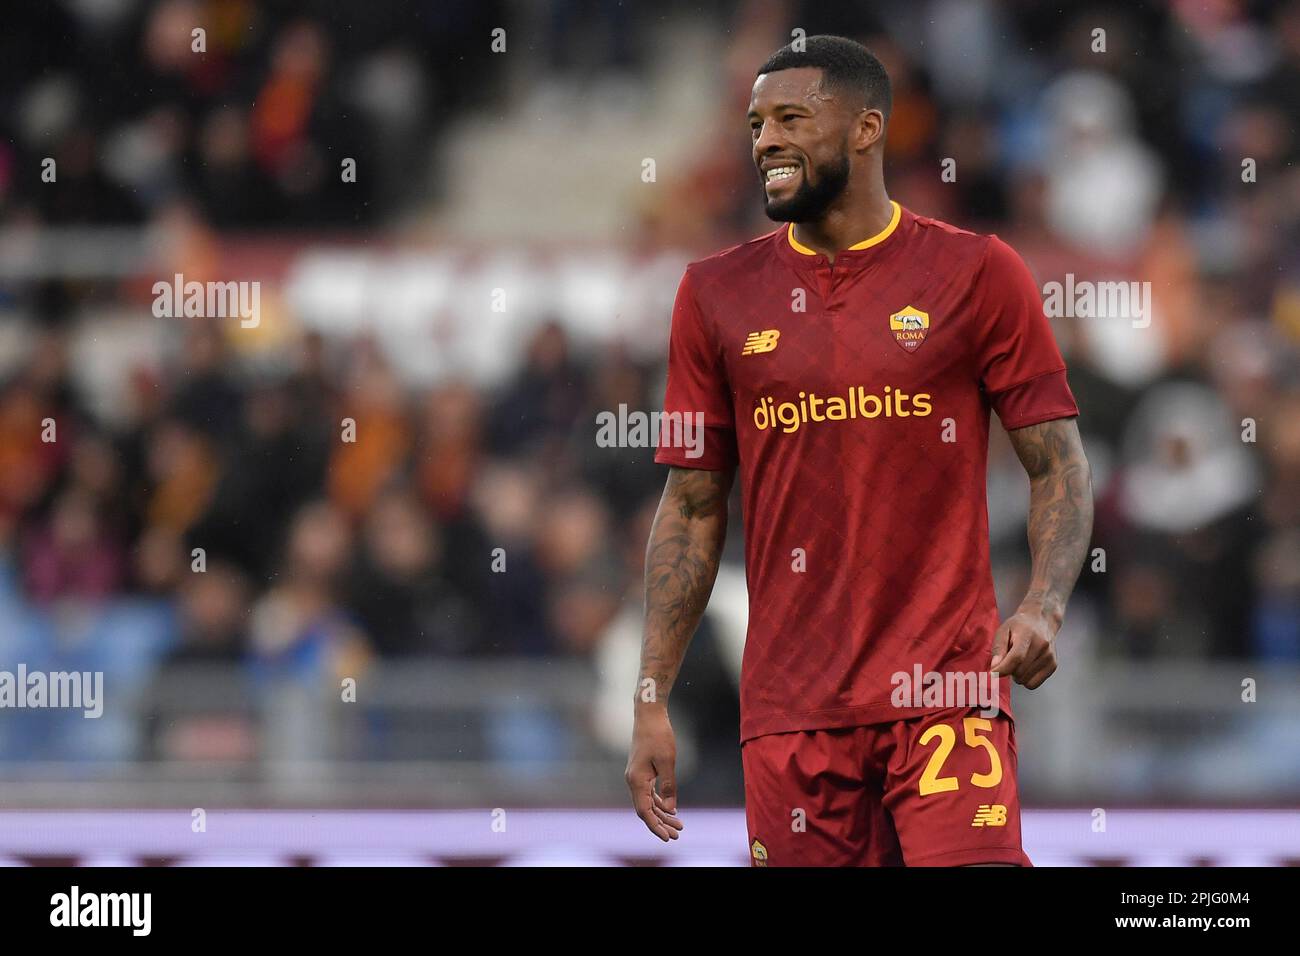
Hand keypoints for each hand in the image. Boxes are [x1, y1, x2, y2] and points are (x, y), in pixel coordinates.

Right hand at [625, 705, 683, 841]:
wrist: (649, 714)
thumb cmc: (658, 735)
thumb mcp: (667, 761)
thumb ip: (669, 785)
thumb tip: (671, 809)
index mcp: (636, 780)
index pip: (644, 811)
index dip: (655, 826)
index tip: (668, 837)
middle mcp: (633, 780)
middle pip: (646, 809)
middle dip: (661, 823)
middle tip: (678, 833)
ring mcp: (636, 776)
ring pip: (648, 802)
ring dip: (662, 814)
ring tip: (678, 824)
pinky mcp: (642, 771)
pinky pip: (649, 792)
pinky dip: (659, 802)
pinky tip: (670, 808)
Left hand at [990, 608, 1057, 688]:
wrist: (1041, 621)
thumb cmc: (1019, 626)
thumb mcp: (1003, 631)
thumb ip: (998, 649)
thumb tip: (995, 668)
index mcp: (1027, 635)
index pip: (1016, 658)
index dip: (1002, 669)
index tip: (992, 674)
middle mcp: (1042, 646)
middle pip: (1020, 672)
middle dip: (1009, 670)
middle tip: (1008, 659)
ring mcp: (1049, 657)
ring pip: (1026, 680)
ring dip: (1018, 675)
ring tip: (1019, 661)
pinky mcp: (1053, 666)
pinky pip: (1034, 684)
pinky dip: (1026, 679)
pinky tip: (1026, 667)